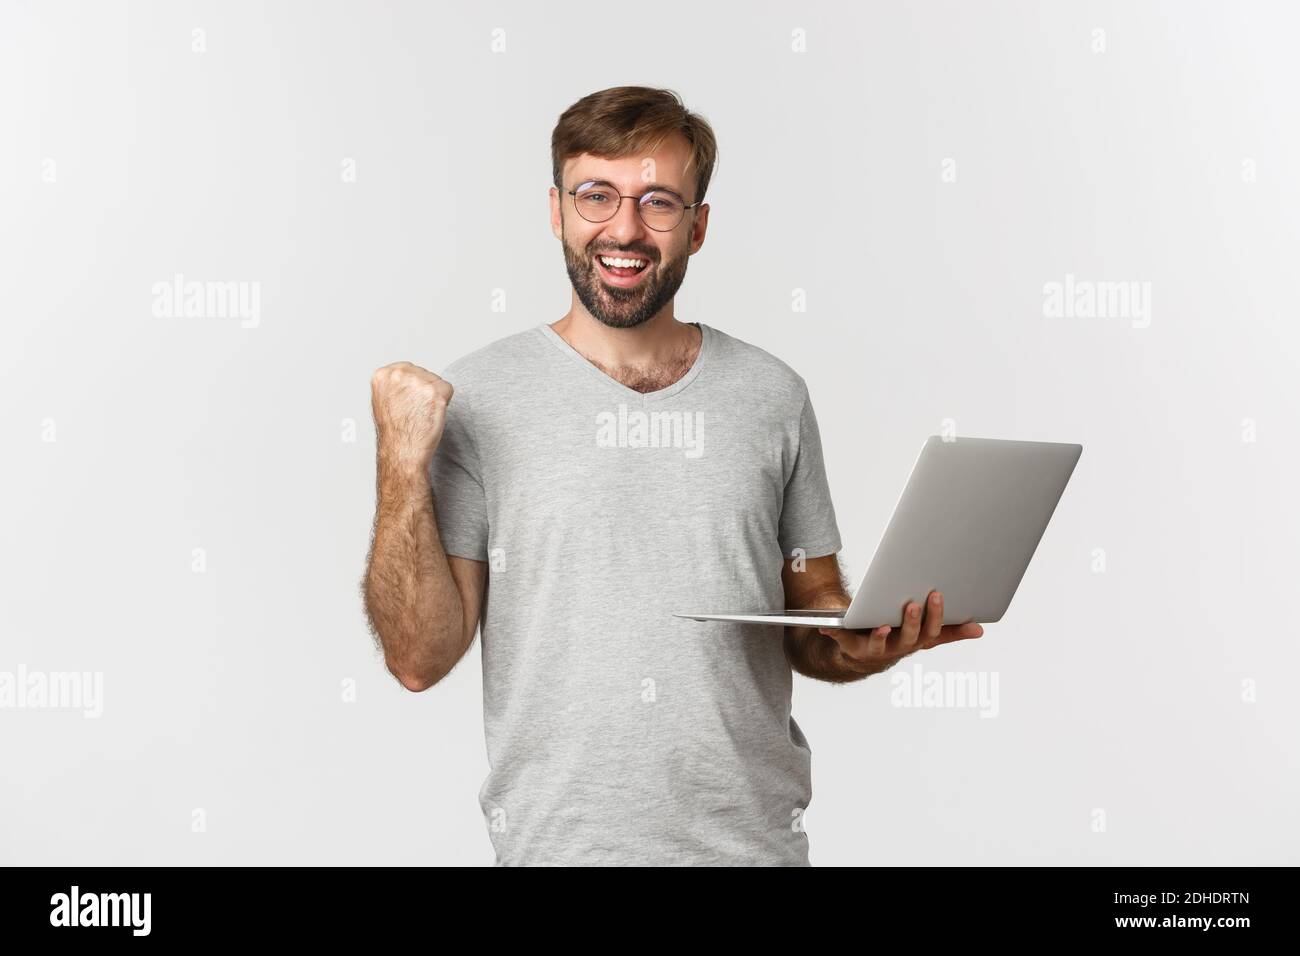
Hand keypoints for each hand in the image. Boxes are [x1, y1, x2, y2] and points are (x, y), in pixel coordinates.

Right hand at [370, 361, 454, 474]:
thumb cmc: (395, 432)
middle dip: (424, 391)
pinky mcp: (434, 392)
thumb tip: (409, 376)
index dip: (412, 388)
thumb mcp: (384, 400)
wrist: (402, 452)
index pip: (409, 369)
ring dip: (434, 397)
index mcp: (382, 375)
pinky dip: (445, 402)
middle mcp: (398, 374)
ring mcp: (417, 382)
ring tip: (421, 414)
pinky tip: (431, 415)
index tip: (407, 403)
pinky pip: (448, 389)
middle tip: (414, 411)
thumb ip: (394, 384)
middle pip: (424, 373)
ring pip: (436, 382)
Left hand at [819, 590, 984, 672]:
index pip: (931, 632)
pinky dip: (834, 634)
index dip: (936, 616)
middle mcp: (897, 648)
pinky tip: (827, 628)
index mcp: (916, 640)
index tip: (938, 595)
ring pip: (880, 644)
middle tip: (913, 603)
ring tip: (882, 624)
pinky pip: (841, 639)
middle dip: (912, 622)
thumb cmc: (896, 632)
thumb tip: (980, 630)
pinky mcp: (849, 646)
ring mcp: (873, 649)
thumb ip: (951, 631)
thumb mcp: (923, 631)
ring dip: (882, 635)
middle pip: (909, 638)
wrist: (859, 648)